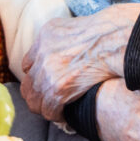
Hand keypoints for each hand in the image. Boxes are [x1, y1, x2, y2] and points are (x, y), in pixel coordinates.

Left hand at [19, 4, 139, 121]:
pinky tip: (64, 114)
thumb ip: (61, 38)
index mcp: (45, 36)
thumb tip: (65, 49)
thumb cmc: (103, 32)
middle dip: (37, 95)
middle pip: (27, 85)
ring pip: (34, 100)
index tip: (45, 82)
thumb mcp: (74, 25)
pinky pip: (48, 110)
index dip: (36, 76)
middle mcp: (42, 54)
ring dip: (44, 107)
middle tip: (48, 101)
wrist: (112, 41)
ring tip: (54, 110)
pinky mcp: (58, 89)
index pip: (27, 64)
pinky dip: (55, 115)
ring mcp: (48, 72)